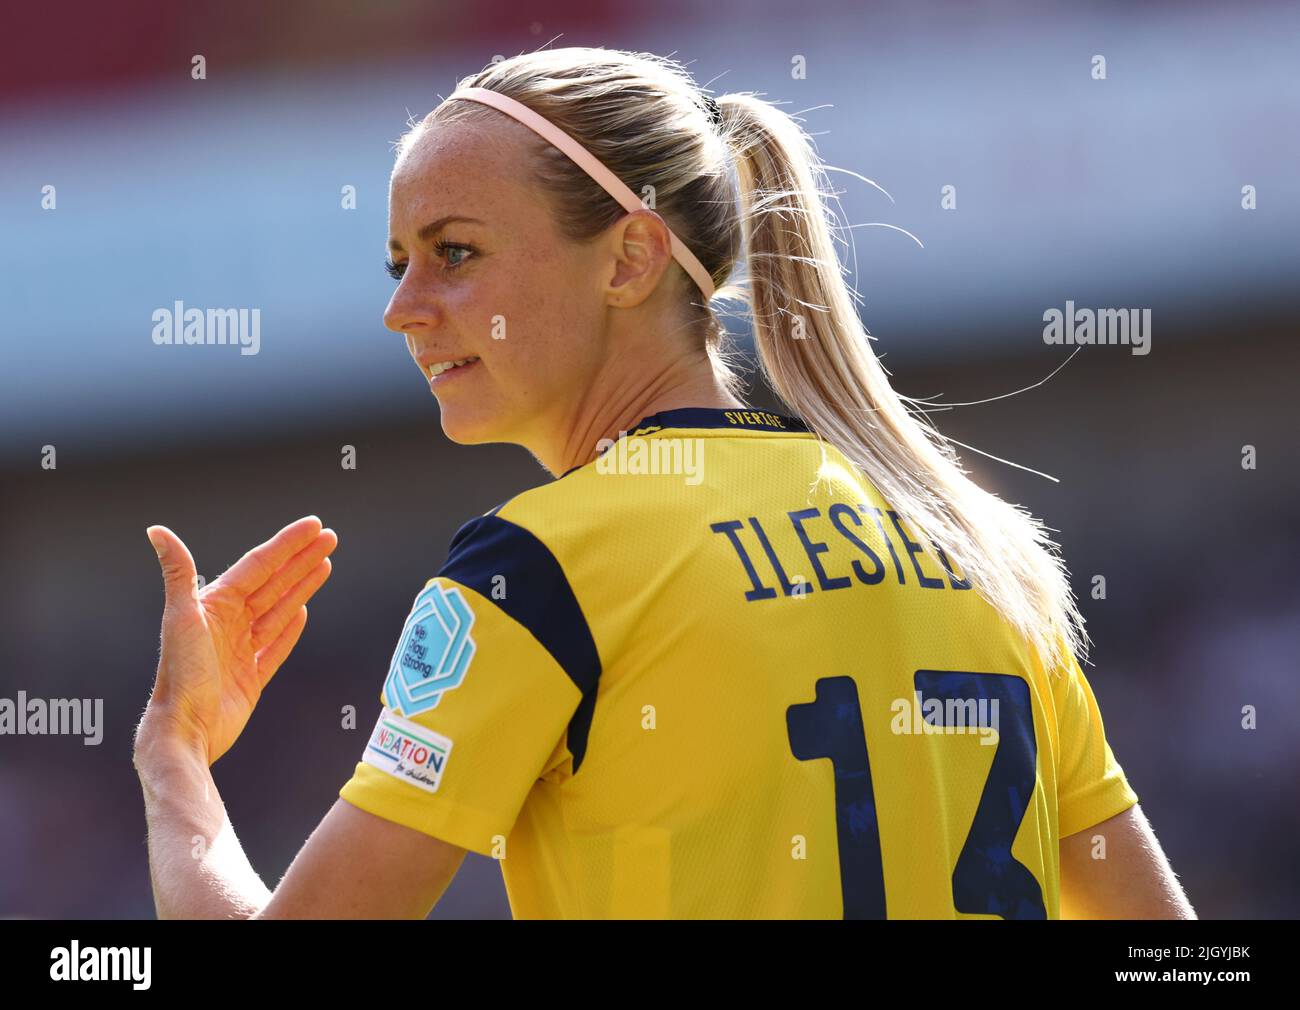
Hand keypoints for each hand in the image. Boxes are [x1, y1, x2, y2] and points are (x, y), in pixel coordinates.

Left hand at [138, 516, 337, 765]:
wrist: (185, 730)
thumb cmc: (180, 674)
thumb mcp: (181, 617)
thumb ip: (177, 572)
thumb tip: (156, 530)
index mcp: (215, 605)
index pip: (259, 565)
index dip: (287, 544)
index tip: (314, 526)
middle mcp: (228, 623)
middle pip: (274, 583)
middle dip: (302, 559)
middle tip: (330, 538)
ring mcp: (241, 649)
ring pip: (279, 609)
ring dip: (302, 587)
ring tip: (325, 566)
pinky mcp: (251, 676)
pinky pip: (276, 645)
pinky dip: (290, 628)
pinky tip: (303, 611)